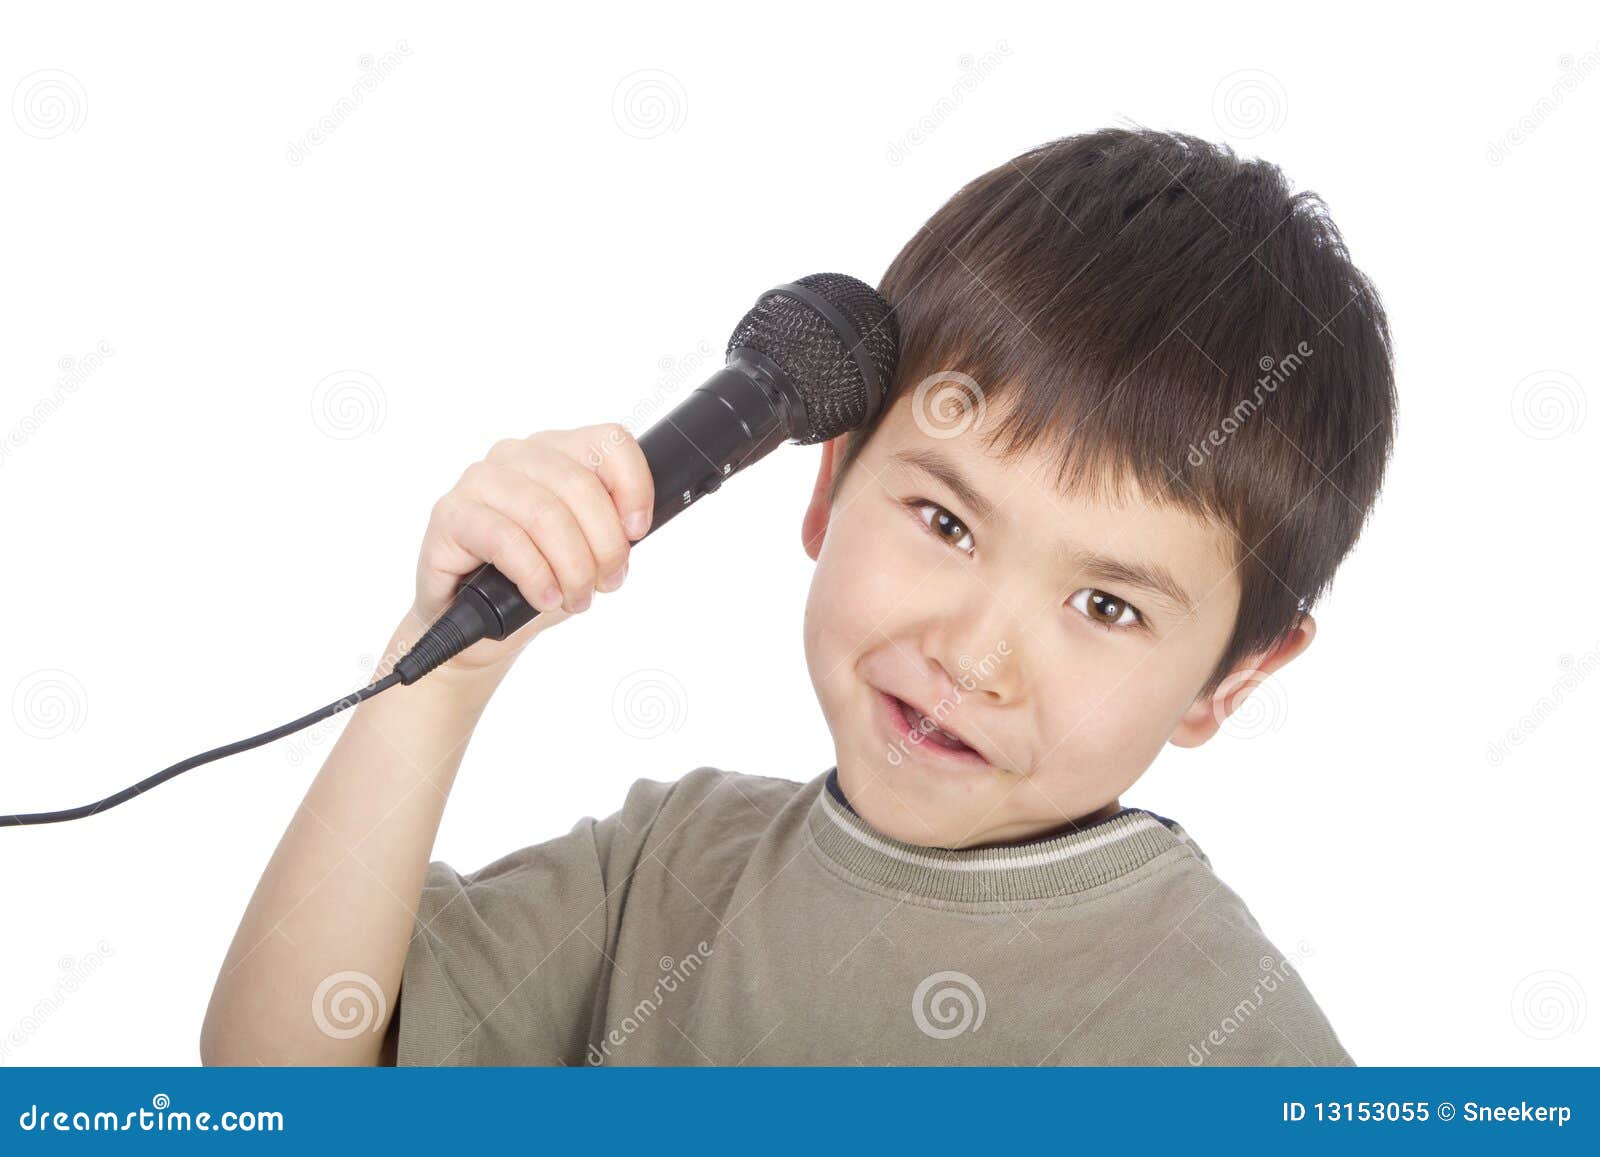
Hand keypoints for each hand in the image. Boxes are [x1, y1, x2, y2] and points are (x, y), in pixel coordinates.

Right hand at [402, 423, 653, 677]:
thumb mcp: (587, 552)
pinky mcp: (450, 515)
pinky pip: (506, 540)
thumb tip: (634, 528)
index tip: (637, 532)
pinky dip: (536, 575)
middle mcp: (517, 455)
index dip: (633, 487)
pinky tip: (545, 597)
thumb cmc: (535, 580)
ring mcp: (479, 481)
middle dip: (605, 545)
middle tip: (606, 583)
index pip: (608, 442)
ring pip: (544, 514)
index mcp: (557, 451)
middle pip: (579, 484)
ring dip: (572, 567)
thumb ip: (610, 529)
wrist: (476, 622)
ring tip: (575, 599)